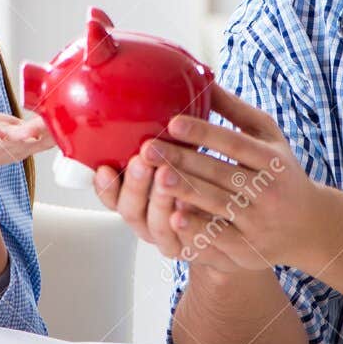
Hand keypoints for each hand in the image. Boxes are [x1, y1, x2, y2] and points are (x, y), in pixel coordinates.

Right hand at [93, 156, 242, 272]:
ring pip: (157, 226)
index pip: (112, 197)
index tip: (105, 168)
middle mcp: (150, 223)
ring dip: (158, 201)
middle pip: (130, 211)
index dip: (105, 186)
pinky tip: (191, 206)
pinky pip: (189, 241)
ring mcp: (173, 240)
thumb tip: (159, 94)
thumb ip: (168, 142)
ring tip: (166, 178)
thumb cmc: (206, 183)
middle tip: (141, 161)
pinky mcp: (198, 249)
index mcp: (139, 202)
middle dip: (133, 185)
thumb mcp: (183, 159)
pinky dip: (188, 225)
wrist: (237, 223)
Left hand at [136, 83, 327, 271]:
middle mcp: (268, 190)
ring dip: (187, 192)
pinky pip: (221, 238)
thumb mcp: (268, 139)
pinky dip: (198, 229)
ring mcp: (259, 221)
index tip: (173, 122)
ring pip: (219, 205)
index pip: (235, 143)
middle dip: (184, 161)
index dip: (204, 133)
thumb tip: (203, 79)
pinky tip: (173, 218)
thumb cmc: (281, 174)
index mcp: (272, 160)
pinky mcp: (249, 248)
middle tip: (149, 148)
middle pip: (222, 173)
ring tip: (156, 178)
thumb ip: (235, 112)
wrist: (310, 227)